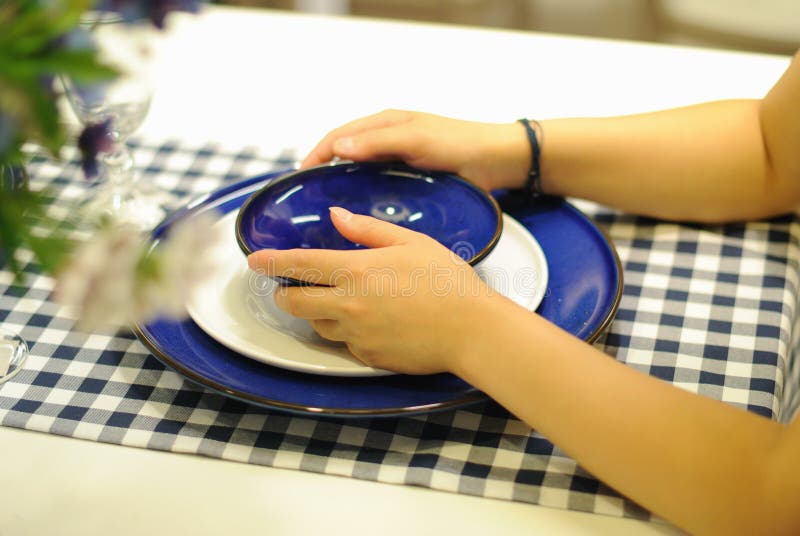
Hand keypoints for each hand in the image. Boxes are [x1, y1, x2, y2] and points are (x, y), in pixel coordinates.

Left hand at [247, 206, 500, 374]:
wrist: (471, 329)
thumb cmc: (446, 280)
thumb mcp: (411, 242)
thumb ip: (368, 230)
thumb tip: (337, 217)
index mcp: (356, 271)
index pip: (300, 264)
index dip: (272, 262)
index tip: (254, 261)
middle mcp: (348, 305)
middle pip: (295, 302)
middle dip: (285, 293)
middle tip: (291, 287)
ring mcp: (356, 335)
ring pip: (318, 325)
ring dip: (318, 312)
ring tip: (343, 301)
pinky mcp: (368, 358)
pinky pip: (345, 344)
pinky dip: (348, 332)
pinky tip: (372, 322)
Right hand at [301, 110, 529, 191]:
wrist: (496, 161)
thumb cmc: (459, 143)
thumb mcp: (416, 138)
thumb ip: (378, 141)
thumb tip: (339, 148)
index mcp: (385, 124)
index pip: (340, 136)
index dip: (317, 153)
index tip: (301, 176)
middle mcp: (388, 141)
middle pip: (346, 155)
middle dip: (325, 171)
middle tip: (309, 198)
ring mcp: (398, 161)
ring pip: (361, 173)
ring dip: (344, 186)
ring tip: (329, 210)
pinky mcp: (410, 180)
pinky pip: (379, 187)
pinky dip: (364, 197)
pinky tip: (360, 214)